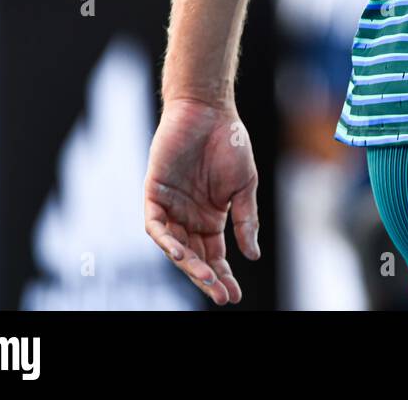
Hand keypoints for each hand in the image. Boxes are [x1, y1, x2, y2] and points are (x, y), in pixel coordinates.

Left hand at [144, 98, 260, 304]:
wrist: (209, 111)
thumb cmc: (229, 143)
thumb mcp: (244, 186)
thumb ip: (247, 220)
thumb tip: (252, 254)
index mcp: (211, 217)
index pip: (215, 255)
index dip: (224, 275)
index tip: (234, 296)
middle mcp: (189, 217)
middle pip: (196, 257)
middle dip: (208, 278)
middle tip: (223, 296)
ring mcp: (171, 207)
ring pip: (176, 247)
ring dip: (190, 265)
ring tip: (207, 279)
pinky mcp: (154, 194)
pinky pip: (156, 226)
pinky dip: (167, 242)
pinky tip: (181, 254)